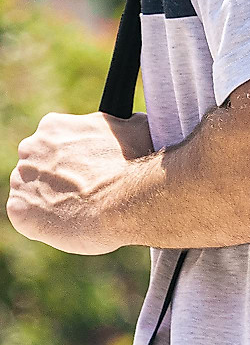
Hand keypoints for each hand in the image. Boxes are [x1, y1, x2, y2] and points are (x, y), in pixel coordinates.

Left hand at [7, 112, 154, 254]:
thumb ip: (122, 124)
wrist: (125, 202)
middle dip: (56, 174)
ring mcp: (21, 180)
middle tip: (83, 188)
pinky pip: (26, 216)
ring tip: (78, 208)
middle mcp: (30, 149)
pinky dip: (42, 221)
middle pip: (37, 163)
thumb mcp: (137, 128)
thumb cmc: (135, 164)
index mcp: (53, 126)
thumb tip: (129, 122)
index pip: (54, 139)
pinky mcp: (17, 210)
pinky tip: (67, 221)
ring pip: (31, 190)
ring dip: (48, 197)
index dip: (72, 154)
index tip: (87, 166)